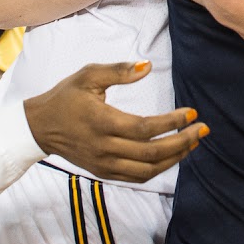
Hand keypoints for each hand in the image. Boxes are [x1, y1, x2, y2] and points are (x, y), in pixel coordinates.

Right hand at [23, 61, 205, 182]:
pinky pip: (137, 177)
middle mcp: (104, 147)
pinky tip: (173, 156)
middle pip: (152, 153)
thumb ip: (118, 71)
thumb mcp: (88, 75)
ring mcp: (104, 164)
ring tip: (192, 143)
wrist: (40, 127)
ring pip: (148, 170)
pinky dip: (159, 169)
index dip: (172, 122)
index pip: (146, 128)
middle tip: (202, 130)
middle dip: (183, 142)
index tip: (192, 113)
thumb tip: (148, 66)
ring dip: (175, 158)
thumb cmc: (66, 97)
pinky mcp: (104, 172)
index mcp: (102, 122)